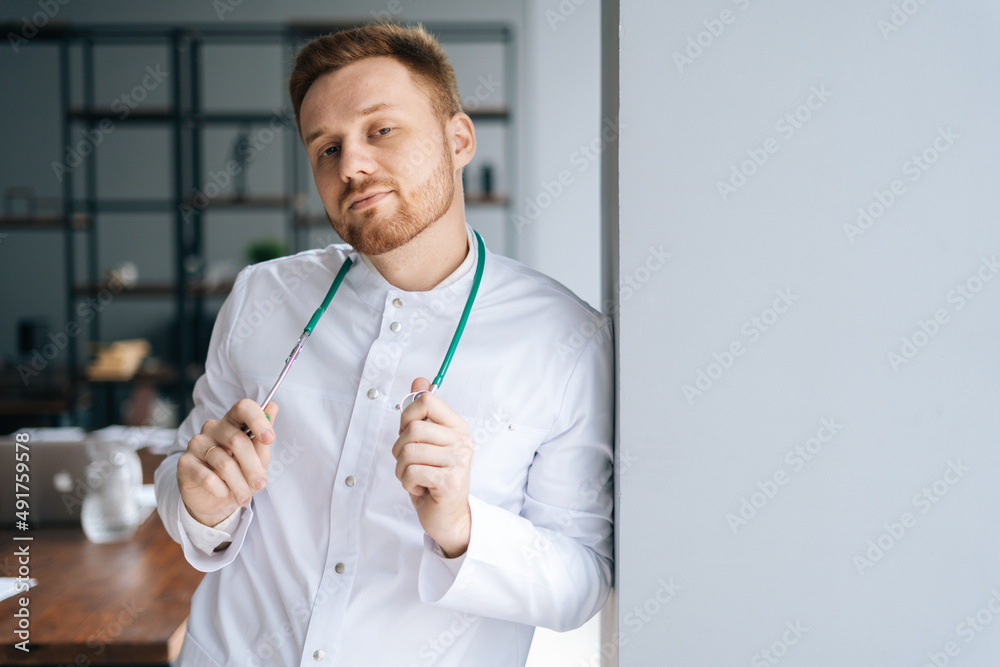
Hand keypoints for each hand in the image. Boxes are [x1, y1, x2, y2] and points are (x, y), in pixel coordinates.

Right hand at [177, 398, 278, 526]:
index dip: (258, 420)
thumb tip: (273, 407)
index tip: (269, 439)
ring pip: (224, 464)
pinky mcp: (184, 462)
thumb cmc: (239, 473)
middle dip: (253, 467)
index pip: (244, 408)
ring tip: (244, 497)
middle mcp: (213, 428)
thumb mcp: (257, 460)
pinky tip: (223, 492)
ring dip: (239, 485)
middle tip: (260, 484)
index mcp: (233, 421)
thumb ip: (262, 439)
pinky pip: (208, 477)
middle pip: (238, 440)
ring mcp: (197, 443)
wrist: (213, 499)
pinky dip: (221, 489)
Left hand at [392, 378, 473, 556]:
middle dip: (400, 449)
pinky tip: (420, 489)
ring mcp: (458, 461)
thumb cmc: (433, 479)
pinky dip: (407, 484)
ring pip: (409, 452)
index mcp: (456, 427)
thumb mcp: (425, 443)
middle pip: (413, 428)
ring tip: (415, 478)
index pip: (426, 400)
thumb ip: (422, 413)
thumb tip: (419, 381)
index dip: (406, 416)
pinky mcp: (450, 481)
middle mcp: (461, 441)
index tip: (408, 434)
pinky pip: (411, 472)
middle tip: (410, 464)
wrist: (448, 517)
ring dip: (402, 470)